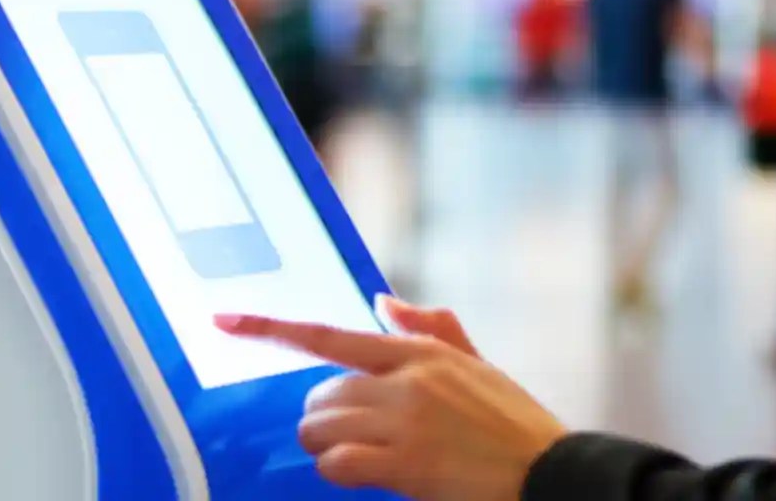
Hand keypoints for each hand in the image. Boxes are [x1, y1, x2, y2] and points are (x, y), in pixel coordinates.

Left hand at [215, 298, 566, 500]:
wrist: (552, 474)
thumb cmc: (514, 423)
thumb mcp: (478, 366)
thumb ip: (429, 330)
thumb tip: (382, 301)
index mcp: (421, 353)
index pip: (331, 335)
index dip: (270, 328)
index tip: (223, 319)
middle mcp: (407, 380)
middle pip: (320, 392)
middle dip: (320, 417)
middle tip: (342, 433)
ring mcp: (406, 423)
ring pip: (323, 427)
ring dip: (324, 445)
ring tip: (351, 454)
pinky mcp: (406, 466)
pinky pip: (338, 463)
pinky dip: (338, 471)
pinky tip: (361, 475)